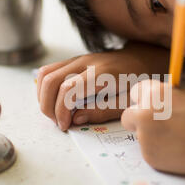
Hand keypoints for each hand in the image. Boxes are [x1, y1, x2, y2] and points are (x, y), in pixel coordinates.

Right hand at [36, 42, 168, 130]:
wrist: (141, 60)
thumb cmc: (137, 83)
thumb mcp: (127, 103)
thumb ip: (102, 111)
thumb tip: (76, 119)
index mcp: (101, 73)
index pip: (68, 90)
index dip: (61, 111)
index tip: (66, 126)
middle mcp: (85, 62)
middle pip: (51, 80)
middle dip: (48, 106)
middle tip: (59, 123)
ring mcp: (77, 58)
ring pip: (45, 74)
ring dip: (44, 97)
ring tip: (56, 114)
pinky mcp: (73, 61)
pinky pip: (50, 71)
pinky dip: (45, 88)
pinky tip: (56, 102)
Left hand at [121, 79, 184, 177]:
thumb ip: (165, 96)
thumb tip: (153, 99)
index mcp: (154, 94)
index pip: (135, 92)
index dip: (144, 98)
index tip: (149, 103)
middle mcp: (144, 114)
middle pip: (128, 115)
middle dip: (139, 118)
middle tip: (156, 122)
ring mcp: (144, 137)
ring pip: (139, 134)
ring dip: (150, 134)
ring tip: (176, 137)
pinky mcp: (148, 155)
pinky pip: (147, 149)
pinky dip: (157, 149)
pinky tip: (176, 147)